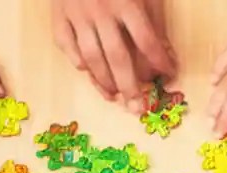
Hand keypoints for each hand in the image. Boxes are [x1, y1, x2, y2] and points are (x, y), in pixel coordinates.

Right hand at [52, 0, 176, 111]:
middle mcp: (100, 12)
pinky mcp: (58, 16)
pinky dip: (78, 61)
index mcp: (125, 2)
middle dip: (130, 86)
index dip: (159, 61)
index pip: (146, 41)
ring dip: (104, 82)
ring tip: (115, 98)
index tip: (167, 75)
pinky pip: (67, 46)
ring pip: (91, 58)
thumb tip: (164, 51)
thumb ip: (153, 16)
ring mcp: (76, 15)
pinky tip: (89, 73)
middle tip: (138, 109)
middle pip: (118, 58)